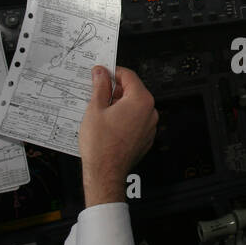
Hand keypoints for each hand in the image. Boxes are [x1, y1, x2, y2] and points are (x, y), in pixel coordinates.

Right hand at [78, 65, 157, 205]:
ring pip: (134, 106)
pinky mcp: (146, 138)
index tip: (101, 73)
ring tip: (101, 112)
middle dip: (115, 90)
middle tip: (97, 93)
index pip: (129, 76)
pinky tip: (109, 124)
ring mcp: (150, 126)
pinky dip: (124, 118)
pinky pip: (136, 120)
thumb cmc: (101, 145)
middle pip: (133, 90)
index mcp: (141, 101)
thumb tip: (101, 73)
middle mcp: (150, 112)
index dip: (113, 72)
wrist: (105, 172)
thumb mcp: (95, 108)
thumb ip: (100, 86)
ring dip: (119, 104)